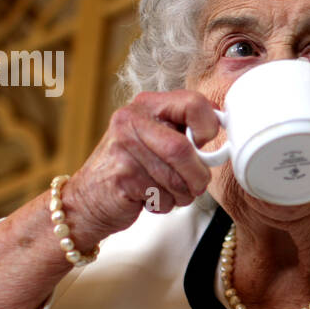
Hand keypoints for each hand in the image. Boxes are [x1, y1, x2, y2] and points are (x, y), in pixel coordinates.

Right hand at [60, 90, 221, 248]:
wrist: (87, 198)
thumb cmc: (131, 168)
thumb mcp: (155, 138)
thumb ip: (184, 131)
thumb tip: (222, 133)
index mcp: (147, 104)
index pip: (194, 103)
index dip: (209, 128)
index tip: (204, 144)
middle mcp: (131, 120)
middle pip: (183, 150)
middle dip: (197, 175)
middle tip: (196, 184)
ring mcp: (123, 148)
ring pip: (176, 178)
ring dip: (182, 195)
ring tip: (168, 192)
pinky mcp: (122, 177)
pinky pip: (163, 196)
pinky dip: (165, 204)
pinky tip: (149, 198)